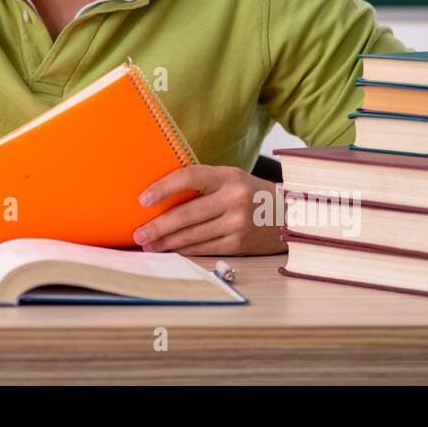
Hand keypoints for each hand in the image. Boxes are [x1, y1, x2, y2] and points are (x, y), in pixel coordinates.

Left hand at [133, 165, 285, 255]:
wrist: (290, 215)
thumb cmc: (250, 193)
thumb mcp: (231, 178)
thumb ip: (203, 183)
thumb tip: (161, 196)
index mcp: (228, 176)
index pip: (189, 177)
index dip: (163, 188)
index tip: (143, 199)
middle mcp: (234, 199)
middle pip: (187, 214)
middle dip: (158, 226)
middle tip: (137, 233)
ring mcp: (238, 223)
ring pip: (193, 235)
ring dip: (167, 242)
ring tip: (148, 244)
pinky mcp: (239, 244)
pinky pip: (204, 248)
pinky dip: (184, 250)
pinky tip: (170, 250)